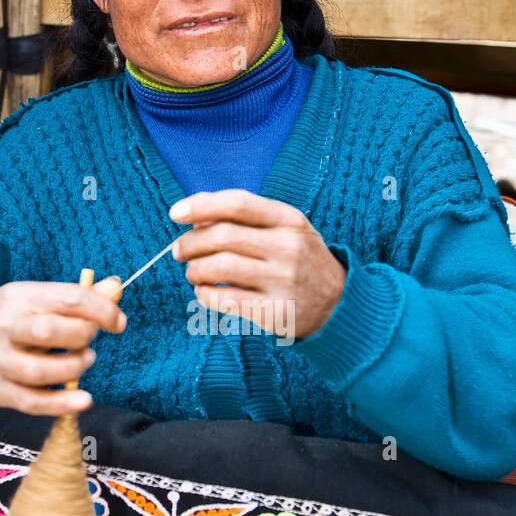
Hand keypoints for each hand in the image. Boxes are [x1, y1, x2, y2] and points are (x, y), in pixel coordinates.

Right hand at [0, 278, 125, 414]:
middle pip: (52, 332)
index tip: (118, 323)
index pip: (67, 299)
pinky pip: (32, 402)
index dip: (101, 311)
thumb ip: (78, 298)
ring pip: (41, 370)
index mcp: (19, 297)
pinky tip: (84, 400)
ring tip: (84, 361)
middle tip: (88, 341)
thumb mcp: (35, 301)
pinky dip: (62, 403)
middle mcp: (3, 326)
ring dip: (74, 367)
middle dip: (83, 337)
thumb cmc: (7, 321)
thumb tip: (115, 287)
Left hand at [169, 189, 345, 339]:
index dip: (200, 205)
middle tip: (179, 251)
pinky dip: (204, 295)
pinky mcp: (275, 311)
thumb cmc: (301, 261)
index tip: (175, 213)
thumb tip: (195, 218)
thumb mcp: (286, 229)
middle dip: (190, 243)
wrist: (339, 304)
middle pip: (223, 237)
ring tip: (193, 273)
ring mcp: (282, 281)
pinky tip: (204, 292)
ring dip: (194, 270)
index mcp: (289, 220)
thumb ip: (246, 218)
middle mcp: (288, 247)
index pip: (237, 203)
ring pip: (219, 268)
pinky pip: (225, 299)